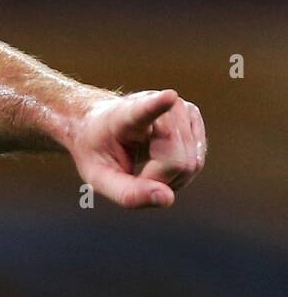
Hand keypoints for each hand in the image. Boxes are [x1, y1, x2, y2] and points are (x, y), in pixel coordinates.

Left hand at [67, 89, 206, 208]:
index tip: (169, 97)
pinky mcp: (192, 116)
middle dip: (158, 180)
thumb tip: (167, 199)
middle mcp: (156, 104)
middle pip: (177, 160)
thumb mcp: (99, 177)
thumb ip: (127, 193)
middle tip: (133, 178)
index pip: (144, 110)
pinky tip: (159, 167)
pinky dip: (180, 174)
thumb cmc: (98, 151)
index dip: (158, 105)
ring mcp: (179, 108)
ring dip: (170, 180)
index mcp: (125, 115)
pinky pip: (197, 161)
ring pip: (192, 163)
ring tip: (143, 171)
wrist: (100, 125)